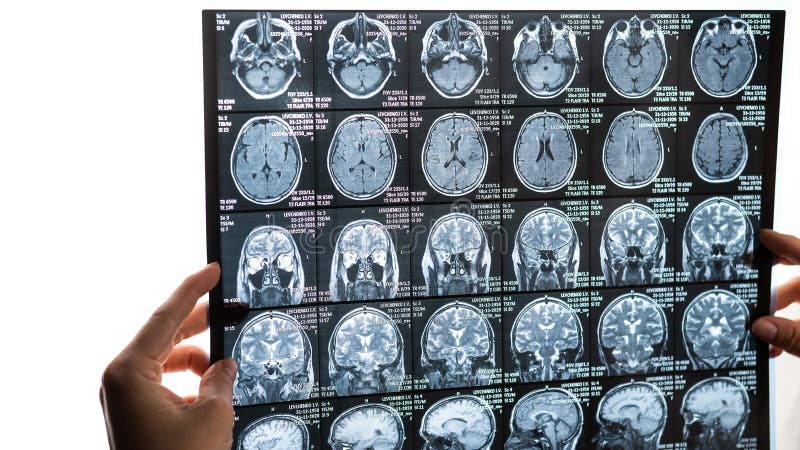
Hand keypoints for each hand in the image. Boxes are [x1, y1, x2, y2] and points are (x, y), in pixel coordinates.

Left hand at [100, 263, 235, 449]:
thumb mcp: (211, 415)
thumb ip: (220, 379)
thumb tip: (224, 365)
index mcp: (129, 371)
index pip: (165, 316)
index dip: (193, 289)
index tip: (211, 269)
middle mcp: (121, 379)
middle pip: (165, 334)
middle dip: (200, 324)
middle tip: (229, 309)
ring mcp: (124, 397)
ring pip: (166, 360)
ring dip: (198, 359)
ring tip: (227, 367)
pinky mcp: (133, 413)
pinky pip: (164, 381)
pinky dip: (188, 380)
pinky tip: (213, 389)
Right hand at [752, 230, 799, 356]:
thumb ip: (788, 335)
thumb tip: (760, 326)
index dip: (782, 243)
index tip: (763, 235)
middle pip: (799, 281)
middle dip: (774, 293)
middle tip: (753, 298)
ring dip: (783, 316)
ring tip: (765, 331)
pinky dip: (796, 327)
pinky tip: (782, 346)